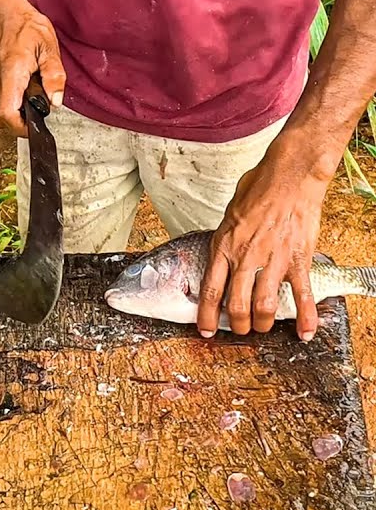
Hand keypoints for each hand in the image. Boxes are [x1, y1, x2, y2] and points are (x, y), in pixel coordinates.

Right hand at [0, 0, 65, 135]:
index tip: (37, 126)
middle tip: (37, 110)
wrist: (1, 13)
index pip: (8, 115)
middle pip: (1, 121)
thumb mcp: (48, 45)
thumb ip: (54, 75)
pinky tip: (20, 95)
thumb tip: (56, 101)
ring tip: (29, 101)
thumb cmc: (23, 25)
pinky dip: (6, 108)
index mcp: (11, 75)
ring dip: (12, 117)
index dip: (22, 128)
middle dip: (20, 124)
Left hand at [197, 137, 329, 340]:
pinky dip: (304, 317)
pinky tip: (305, 333)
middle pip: (237, 305)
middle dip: (238, 325)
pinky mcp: (298, 259)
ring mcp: (273, 260)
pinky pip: (301, 294)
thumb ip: (226, 239)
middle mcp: (245, 257)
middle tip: (240, 329)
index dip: (206, 316)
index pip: (210, 290)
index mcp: (224, 246)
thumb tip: (223, 253)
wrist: (290, 176)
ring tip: (262, 327)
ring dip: (263, 323)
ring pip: (265, 305)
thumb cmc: (258, 189)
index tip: (204, 330)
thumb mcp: (229, 215)